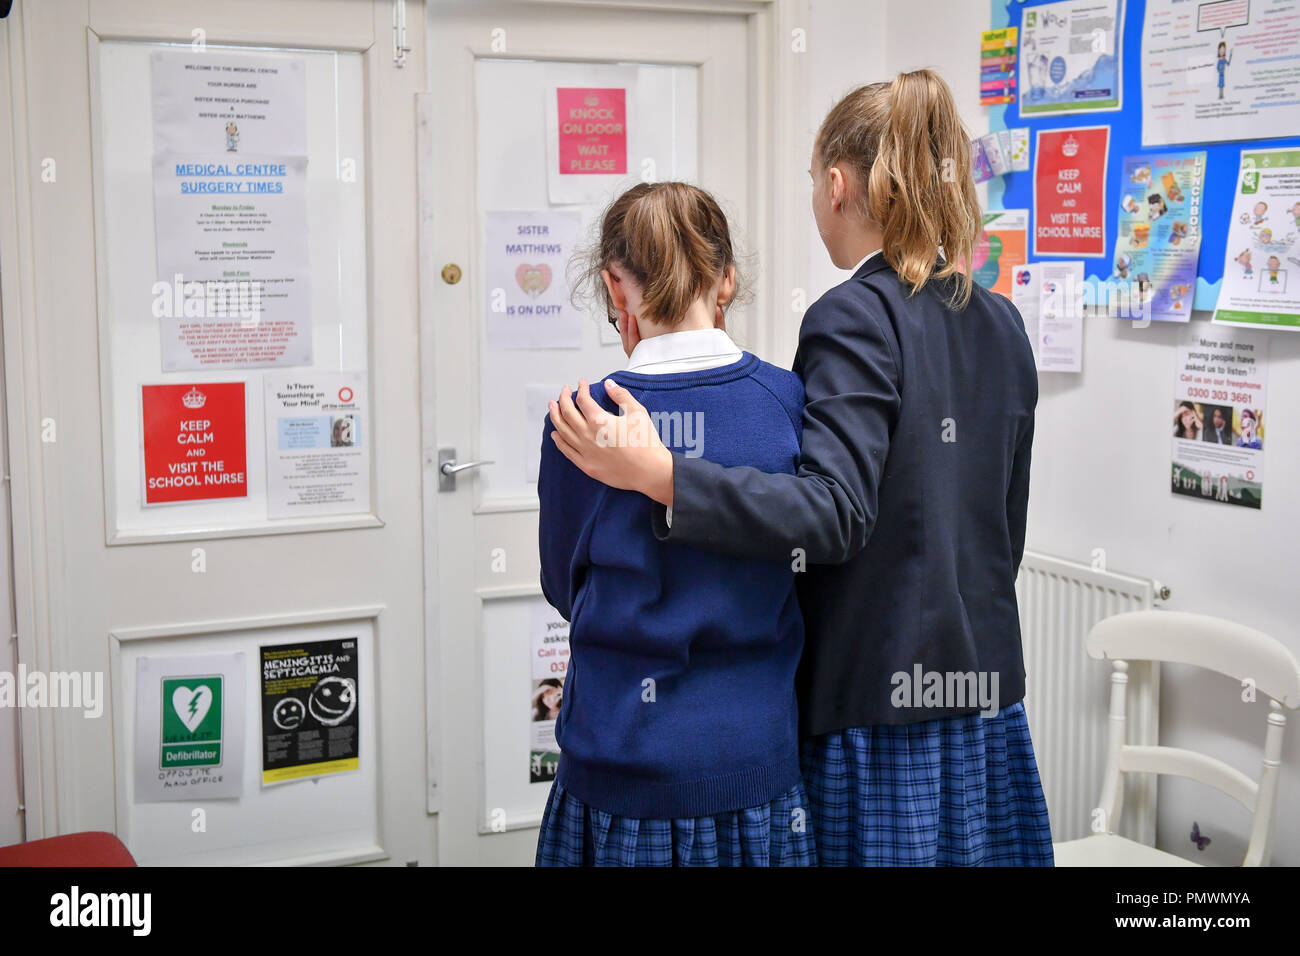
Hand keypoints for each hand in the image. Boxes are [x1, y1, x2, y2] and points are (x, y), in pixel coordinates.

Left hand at [549, 379, 673, 505]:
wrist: (650, 470)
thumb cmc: (645, 442)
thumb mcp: (637, 412)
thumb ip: (621, 396)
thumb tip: (608, 384)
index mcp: (599, 420)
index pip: (582, 400)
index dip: (581, 389)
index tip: (582, 383)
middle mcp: (587, 435)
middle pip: (567, 413)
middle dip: (564, 398)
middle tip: (564, 391)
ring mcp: (585, 451)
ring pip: (562, 431)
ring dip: (555, 416)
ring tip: (552, 407)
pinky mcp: (586, 465)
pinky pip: (567, 451)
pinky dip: (558, 441)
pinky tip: (555, 434)